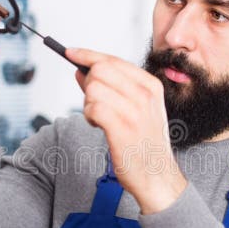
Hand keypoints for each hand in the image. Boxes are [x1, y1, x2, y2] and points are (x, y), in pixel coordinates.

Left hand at [69, 48, 186, 213]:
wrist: (158, 176)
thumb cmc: (144, 143)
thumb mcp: (135, 109)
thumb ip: (110, 87)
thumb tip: (81, 70)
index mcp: (150, 85)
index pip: (113, 60)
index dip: (88, 55)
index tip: (70, 52)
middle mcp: (145, 94)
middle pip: (100, 70)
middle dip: (88, 83)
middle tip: (92, 101)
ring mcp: (134, 110)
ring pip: (93, 88)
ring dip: (89, 103)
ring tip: (100, 119)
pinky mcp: (122, 127)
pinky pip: (92, 108)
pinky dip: (89, 115)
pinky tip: (98, 125)